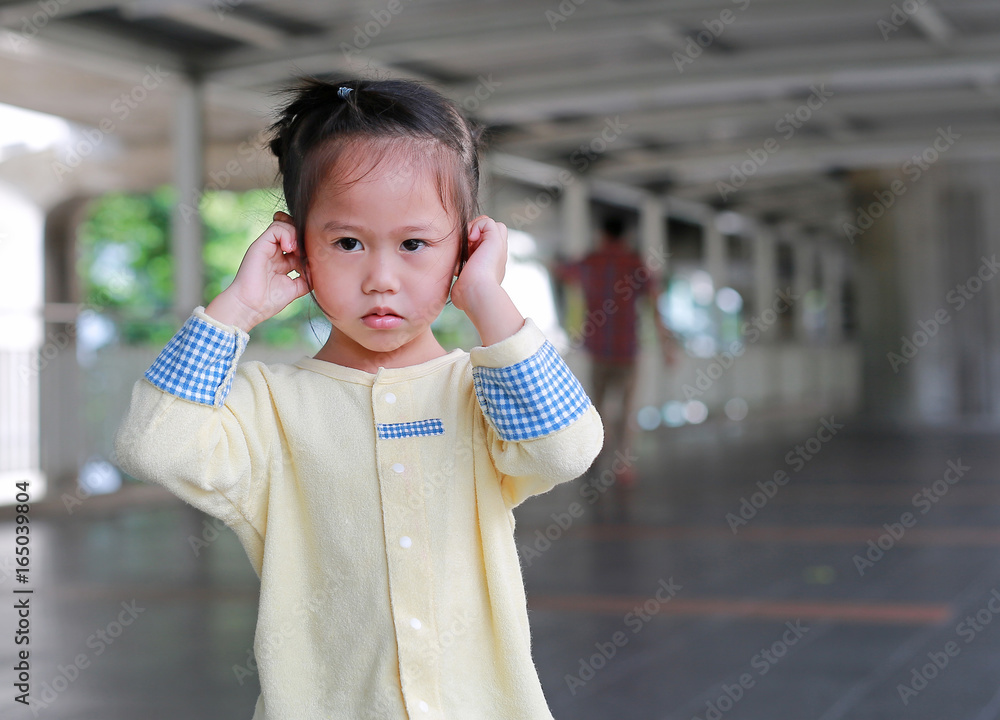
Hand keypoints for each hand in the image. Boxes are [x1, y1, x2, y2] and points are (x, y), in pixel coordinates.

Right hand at [204, 212, 309, 331]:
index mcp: (283, 262)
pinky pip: (276, 228)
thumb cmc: (269, 301)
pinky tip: (290, 248)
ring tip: (297, 251)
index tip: (313, 258)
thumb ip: (307, 278)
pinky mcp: (260, 245)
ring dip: (296, 235)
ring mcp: (267, 248)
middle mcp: (275, 252)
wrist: (251, 306)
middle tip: (307, 252)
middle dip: (303, 236)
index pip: (299, 244)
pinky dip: (287, 234)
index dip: (308, 246)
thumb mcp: (296, 288)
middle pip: (292, 230)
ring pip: (285, 225)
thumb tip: (319, 268)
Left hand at [450, 215, 507, 311]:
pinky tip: (471, 239)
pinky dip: (477, 226)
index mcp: (490, 267)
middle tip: (466, 247)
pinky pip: (488, 221)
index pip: (485, 247)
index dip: (472, 245)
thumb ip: (461, 281)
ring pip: (492, 225)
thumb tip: (457, 284)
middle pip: (491, 233)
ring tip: (469, 241)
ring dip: (477, 228)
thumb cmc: (467, 296)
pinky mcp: (495, 241)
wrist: (476, 293)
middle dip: (476, 235)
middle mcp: (496, 256)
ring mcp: (498, 248)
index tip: (462, 257)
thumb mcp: (462, 287)